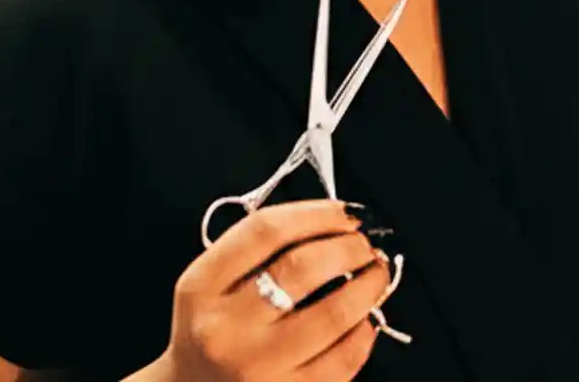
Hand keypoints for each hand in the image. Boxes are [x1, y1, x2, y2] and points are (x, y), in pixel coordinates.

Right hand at [146, 200, 390, 381]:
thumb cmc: (213, 331)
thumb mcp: (212, 285)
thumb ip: (258, 250)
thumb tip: (334, 222)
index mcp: (202, 288)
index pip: (265, 231)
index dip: (317, 213)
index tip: (345, 212)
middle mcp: (226, 329)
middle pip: (303, 266)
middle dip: (349, 246)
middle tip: (365, 244)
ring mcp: (257, 367)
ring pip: (334, 313)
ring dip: (370, 285)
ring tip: (376, 273)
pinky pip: (345, 357)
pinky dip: (364, 330)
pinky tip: (365, 319)